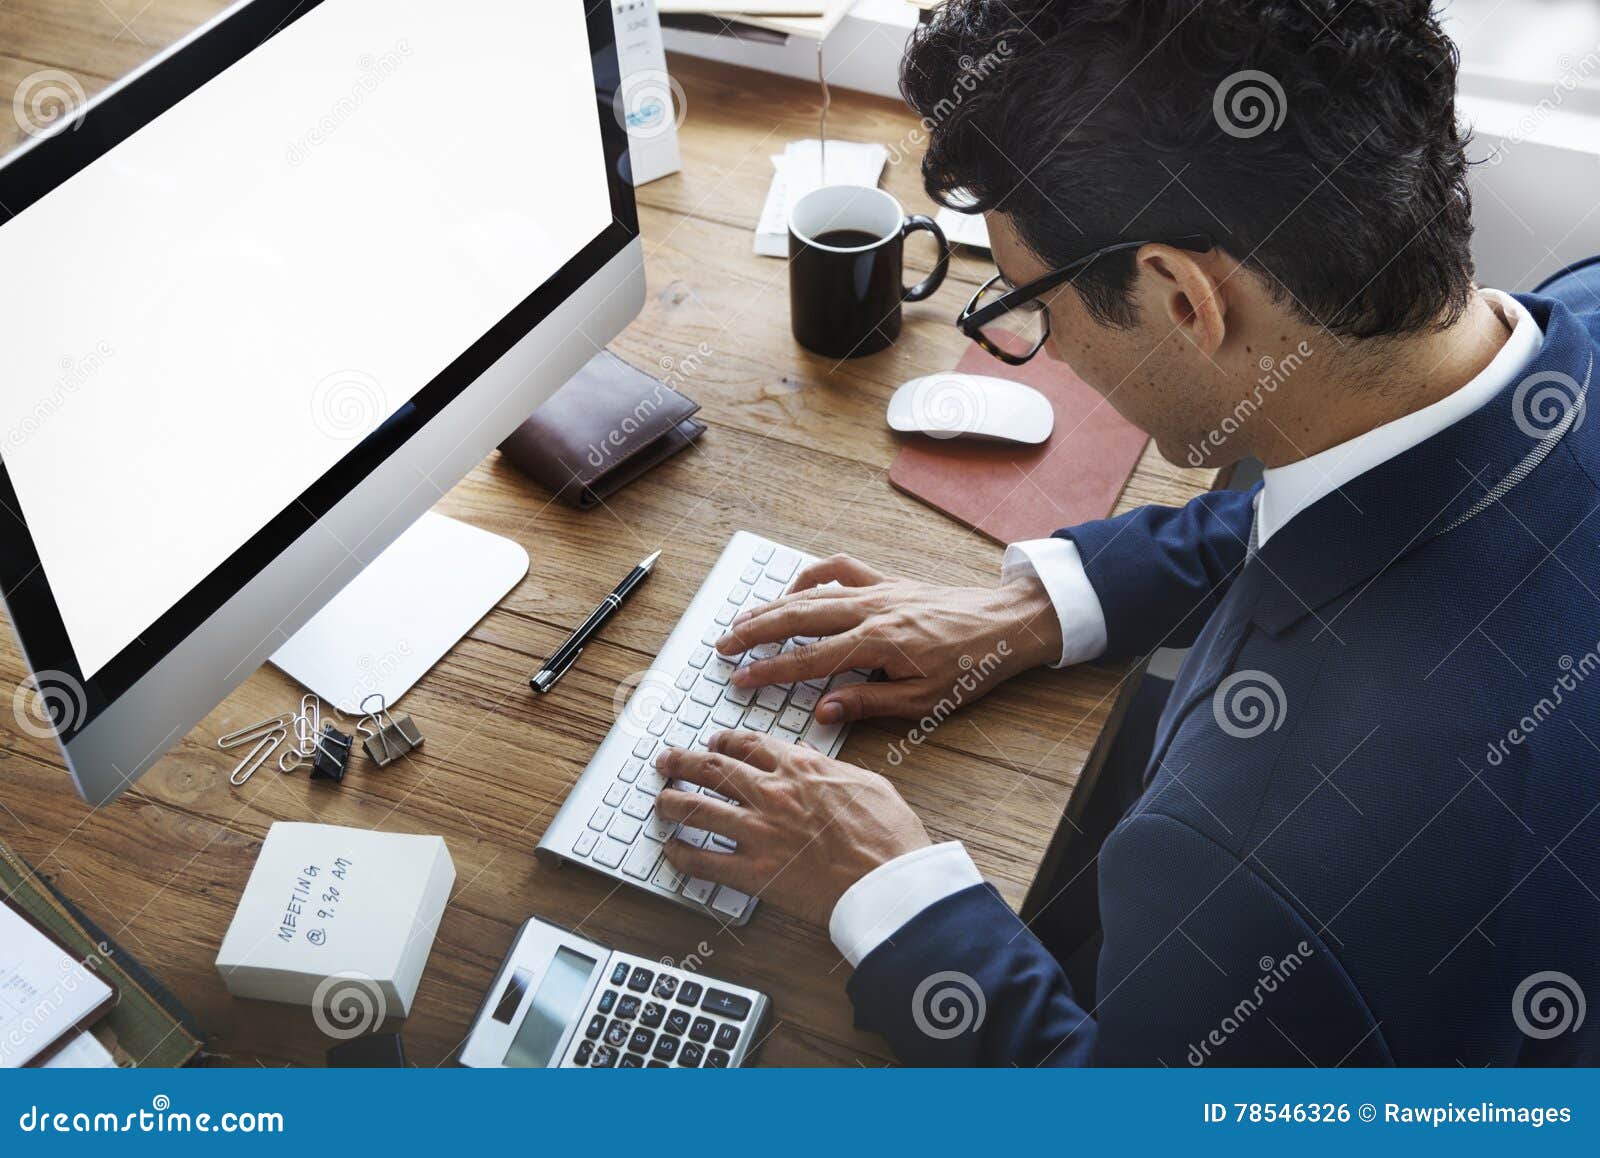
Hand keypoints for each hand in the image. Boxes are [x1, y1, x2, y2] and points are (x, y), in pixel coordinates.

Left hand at [655, 731, 931, 926]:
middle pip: (712, 768)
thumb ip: (830, 767)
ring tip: (660, 801)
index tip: (713, 742)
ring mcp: (759, 832)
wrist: (890, 882)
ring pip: (698, 808)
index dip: (723, 741)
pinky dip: (681, 855)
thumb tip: (807, 753)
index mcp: (801, 769)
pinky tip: (671, 851)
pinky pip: (704, 862)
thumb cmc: (889, 837)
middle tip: (666, 761)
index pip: (748, 745)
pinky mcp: (755, 873)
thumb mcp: (866, 782)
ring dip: (672, 802)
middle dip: (682, 762)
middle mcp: (773, 794)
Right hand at [716, 554, 1062, 723]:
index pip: (808, 659)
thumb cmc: (970, 667)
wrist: (1007, 624)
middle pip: (797, 618)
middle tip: (722, 645)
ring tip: (741, 620)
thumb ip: (868, 703)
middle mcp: (872, 610)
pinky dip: (812, 577)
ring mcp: (879, 590)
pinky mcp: (889, 581)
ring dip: (772, 605)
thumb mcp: (922, 701)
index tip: (738, 678)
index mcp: (878, 644)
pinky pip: (840, 569)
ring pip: (811, 593)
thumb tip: (822, 711)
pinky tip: (794, 589)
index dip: (768, 670)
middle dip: (754, 631)